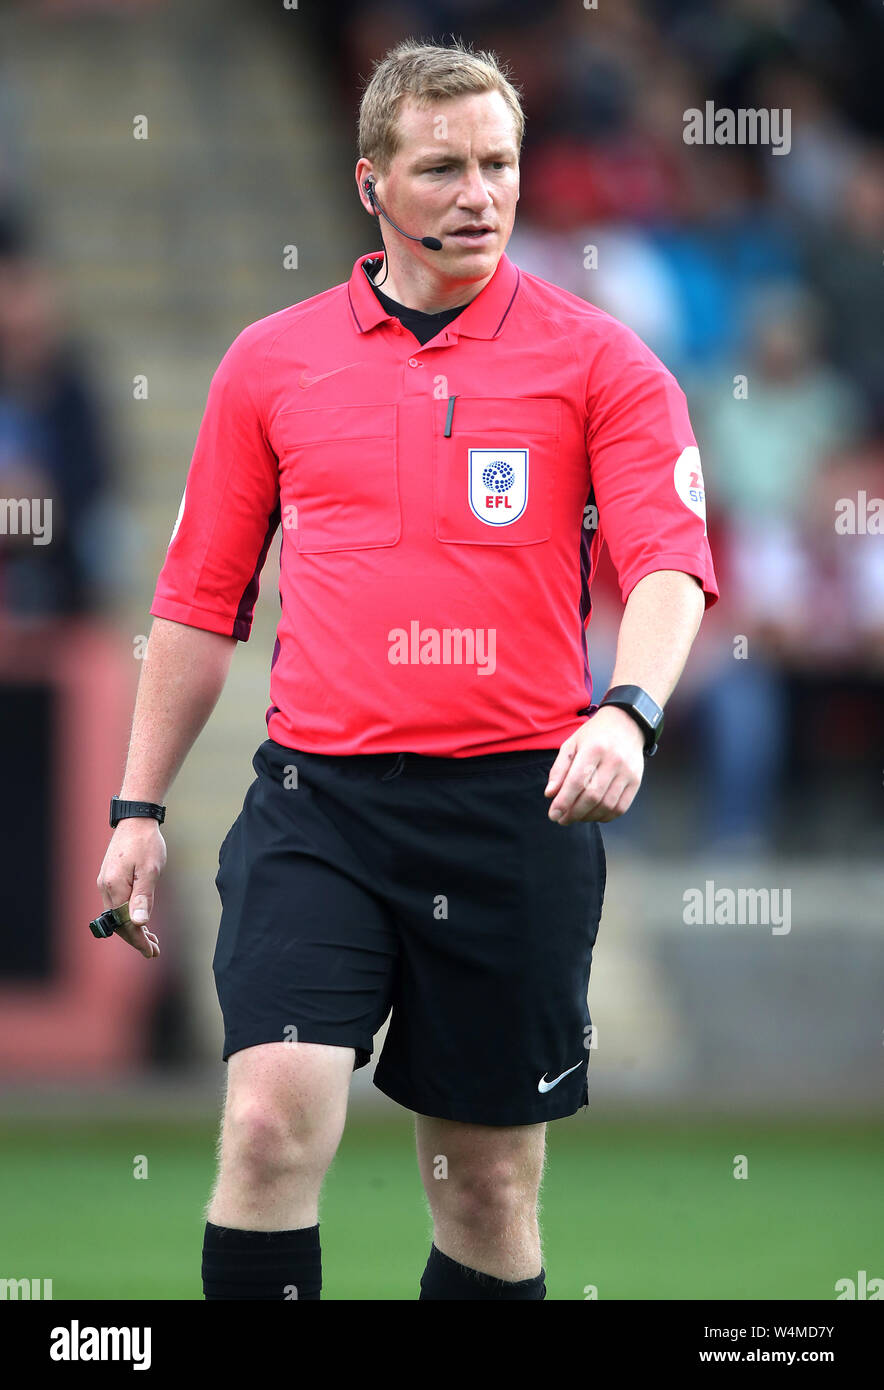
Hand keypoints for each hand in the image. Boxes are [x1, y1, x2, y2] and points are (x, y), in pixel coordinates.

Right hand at [95, 821, 166, 957]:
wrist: (135, 820)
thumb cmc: (146, 843)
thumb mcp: (150, 870)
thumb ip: (144, 898)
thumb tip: (139, 923)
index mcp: (115, 888)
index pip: (125, 923)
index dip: (138, 940)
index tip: (152, 952)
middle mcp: (105, 888)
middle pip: (119, 922)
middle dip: (136, 938)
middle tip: (155, 950)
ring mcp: (106, 883)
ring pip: (118, 915)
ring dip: (133, 928)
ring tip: (151, 940)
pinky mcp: (109, 879)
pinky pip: (117, 904)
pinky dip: (129, 915)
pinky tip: (141, 920)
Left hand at [544, 707, 645, 824]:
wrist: (626, 724)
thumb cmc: (594, 735)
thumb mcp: (572, 744)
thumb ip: (559, 769)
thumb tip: (550, 794)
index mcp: (594, 748)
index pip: (577, 781)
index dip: (564, 801)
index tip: (553, 815)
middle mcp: (614, 760)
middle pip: (592, 796)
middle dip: (574, 813)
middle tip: (562, 819)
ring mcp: (627, 772)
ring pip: (606, 805)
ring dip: (588, 817)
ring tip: (576, 816)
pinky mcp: (636, 781)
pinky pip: (621, 807)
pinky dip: (605, 816)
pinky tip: (593, 814)